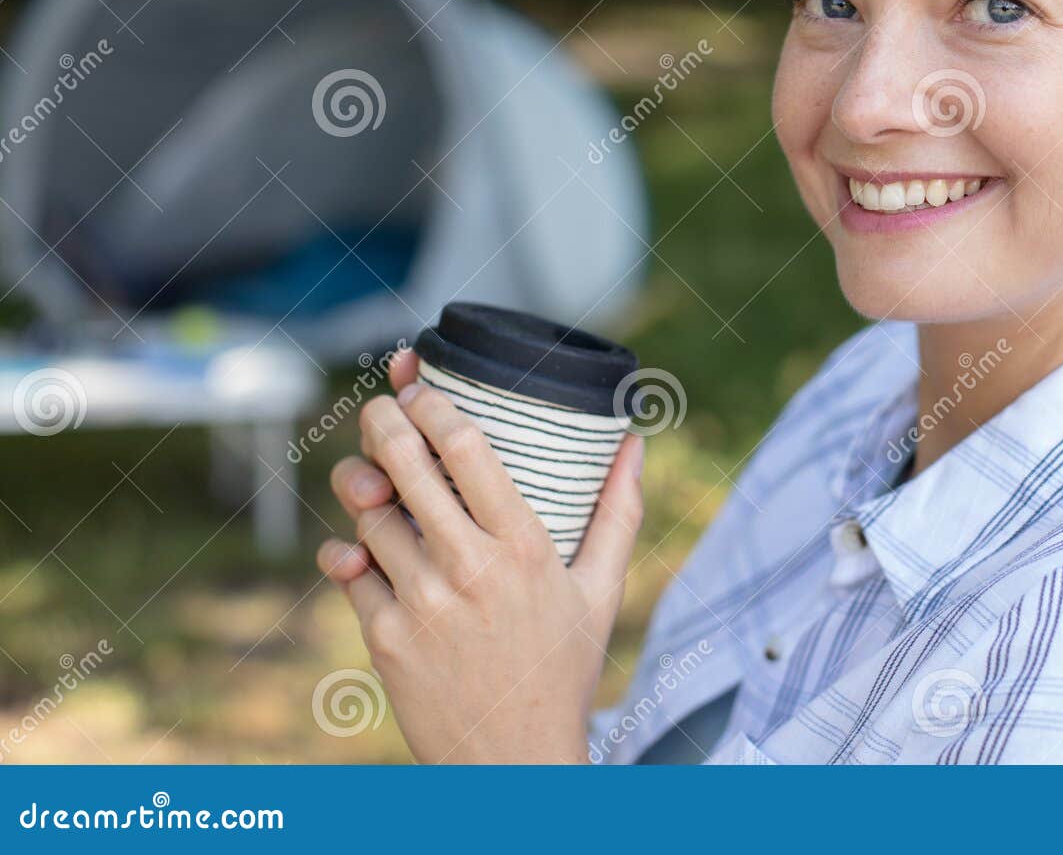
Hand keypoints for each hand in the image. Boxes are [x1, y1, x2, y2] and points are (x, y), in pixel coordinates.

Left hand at [316, 349, 645, 762]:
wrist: (513, 760)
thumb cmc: (561, 669)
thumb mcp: (602, 590)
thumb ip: (618, 513)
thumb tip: (634, 444)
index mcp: (523, 546)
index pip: (467, 448)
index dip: (434, 404)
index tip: (421, 386)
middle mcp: (469, 567)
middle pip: (405, 465)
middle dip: (382, 422)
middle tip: (380, 408)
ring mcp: (422, 602)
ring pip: (368, 515)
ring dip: (360, 487)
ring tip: (368, 478)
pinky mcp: (385, 636)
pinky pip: (348, 572)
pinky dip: (345, 553)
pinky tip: (358, 547)